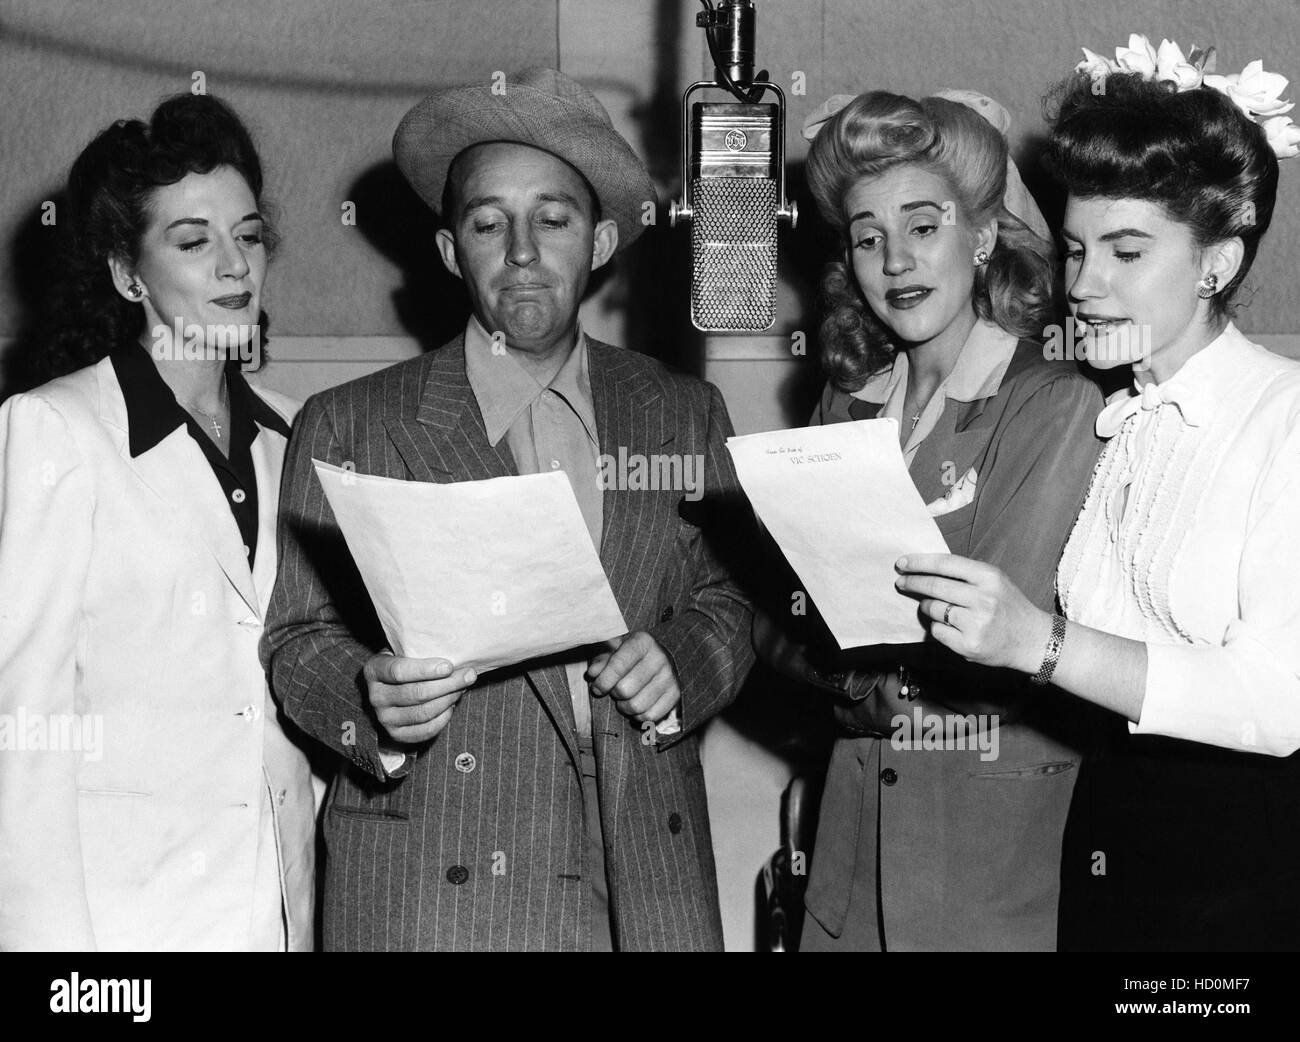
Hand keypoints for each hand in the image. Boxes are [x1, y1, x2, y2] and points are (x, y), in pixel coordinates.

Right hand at [364, 650, 476, 743]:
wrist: (390, 689)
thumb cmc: (404, 663)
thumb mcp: (404, 651)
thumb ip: (421, 649)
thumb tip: (456, 653)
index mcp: (374, 670)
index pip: (399, 671)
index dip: (425, 670)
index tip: (449, 666)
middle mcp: (376, 696)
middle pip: (416, 693)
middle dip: (448, 684)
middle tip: (469, 675)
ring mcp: (384, 718)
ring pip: (423, 712)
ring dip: (449, 699)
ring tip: (462, 688)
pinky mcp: (396, 734)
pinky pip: (426, 730)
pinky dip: (443, 718)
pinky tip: (452, 704)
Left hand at [585, 631, 680, 724]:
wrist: (661, 658)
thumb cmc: (630, 655)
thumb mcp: (613, 650)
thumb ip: (601, 660)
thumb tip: (593, 673)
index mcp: (642, 642)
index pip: (618, 664)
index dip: (603, 680)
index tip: (597, 688)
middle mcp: (659, 657)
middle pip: (625, 690)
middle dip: (614, 694)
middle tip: (614, 691)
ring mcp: (670, 676)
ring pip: (636, 706)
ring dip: (624, 707)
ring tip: (624, 699)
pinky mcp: (676, 694)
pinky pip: (650, 716)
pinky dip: (638, 716)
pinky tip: (636, 707)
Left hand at [894, 553, 1050, 673]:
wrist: (1033, 641)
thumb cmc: (1009, 607)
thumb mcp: (994, 581)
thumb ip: (965, 574)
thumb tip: (924, 568)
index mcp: (989, 577)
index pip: (946, 564)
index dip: (919, 563)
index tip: (902, 564)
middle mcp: (983, 599)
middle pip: (934, 586)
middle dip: (912, 583)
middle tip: (901, 582)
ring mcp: (976, 623)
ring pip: (933, 609)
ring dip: (926, 606)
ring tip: (933, 606)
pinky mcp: (969, 645)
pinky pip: (937, 631)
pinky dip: (937, 627)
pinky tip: (948, 626)